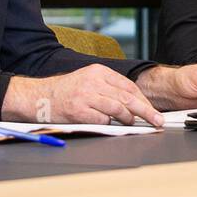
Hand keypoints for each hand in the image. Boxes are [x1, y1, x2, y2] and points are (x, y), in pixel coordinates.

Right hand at [1, 64, 163, 126]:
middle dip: (146, 111)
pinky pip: (102, 118)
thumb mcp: (88, 80)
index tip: (153, 110)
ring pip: (118, 108)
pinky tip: (110, 124)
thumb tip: (134, 104)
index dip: (143, 100)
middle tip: (157, 121)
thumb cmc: (66, 91)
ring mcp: (85, 95)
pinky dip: (109, 123)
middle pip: (127, 97)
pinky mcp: (78, 110)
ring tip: (133, 124)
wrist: (38, 97)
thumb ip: (108, 88)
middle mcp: (93, 81)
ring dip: (129, 119)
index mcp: (98, 71)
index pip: (128, 86)